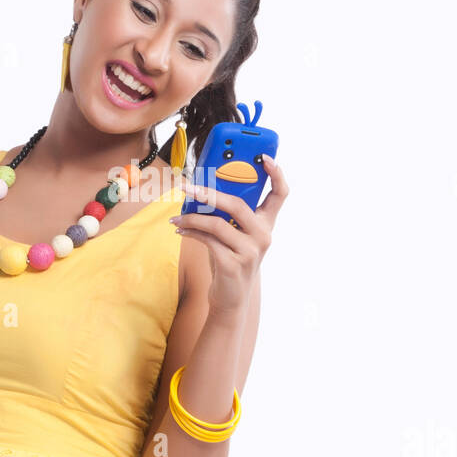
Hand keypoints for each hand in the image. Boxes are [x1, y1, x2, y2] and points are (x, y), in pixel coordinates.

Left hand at [171, 156, 288, 315]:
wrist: (231, 300)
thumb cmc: (230, 260)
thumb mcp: (235, 235)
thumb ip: (227, 214)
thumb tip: (200, 189)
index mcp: (266, 224)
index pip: (280, 194)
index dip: (277, 174)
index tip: (266, 157)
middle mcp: (263, 235)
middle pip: (238, 204)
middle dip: (209, 192)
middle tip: (187, 187)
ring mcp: (250, 251)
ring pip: (217, 223)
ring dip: (192, 217)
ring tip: (177, 216)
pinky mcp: (234, 264)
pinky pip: (208, 240)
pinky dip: (191, 232)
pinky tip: (180, 229)